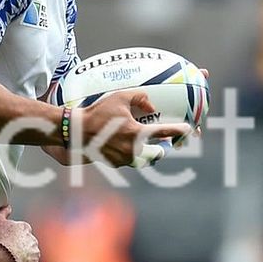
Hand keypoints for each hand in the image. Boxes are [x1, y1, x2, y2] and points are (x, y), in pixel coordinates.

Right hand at [0, 205, 39, 261]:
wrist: (1, 258)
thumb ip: (2, 212)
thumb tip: (7, 207)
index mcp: (25, 228)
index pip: (23, 230)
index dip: (14, 236)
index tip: (7, 240)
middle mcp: (32, 240)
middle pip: (27, 243)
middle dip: (20, 247)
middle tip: (8, 251)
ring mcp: (34, 253)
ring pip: (30, 255)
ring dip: (23, 258)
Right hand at [74, 90, 192, 167]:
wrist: (75, 132)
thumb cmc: (97, 113)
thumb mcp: (119, 98)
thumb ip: (140, 97)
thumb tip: (151, 106)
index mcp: (137, 133)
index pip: (165, 133)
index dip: (179, 131)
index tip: (187, 131)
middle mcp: (133, 149)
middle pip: (157, 155)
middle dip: (161, 150)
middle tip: (162, 144)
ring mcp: (123, 159)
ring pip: (143, 160)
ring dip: (146, 155)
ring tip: (143, 147)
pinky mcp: (114, 164)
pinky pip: (128, 161)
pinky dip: (130, 156)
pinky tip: (124, 148)